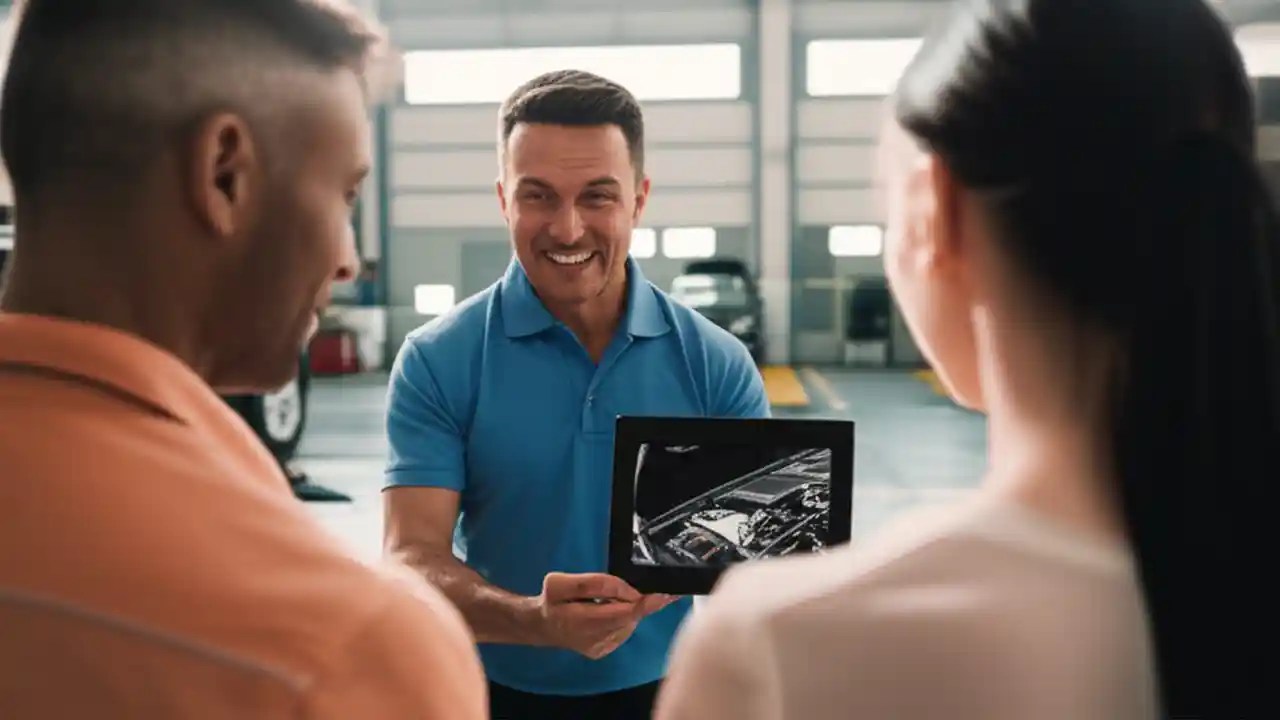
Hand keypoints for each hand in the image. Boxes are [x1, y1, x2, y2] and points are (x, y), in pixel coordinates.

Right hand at [534, 572, 679, 659]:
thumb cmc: (551, 600)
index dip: (645, 603)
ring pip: (628, 624)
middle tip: (642, 589)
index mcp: (580, 622)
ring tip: (610, 600)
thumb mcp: (560, 582)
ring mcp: (600, 649)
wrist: (541, 625)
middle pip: (629, 618)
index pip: (623, 613)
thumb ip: (595, 583)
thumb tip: (628, 591)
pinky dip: (623, 618)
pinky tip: (609, 611)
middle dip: (639, 602)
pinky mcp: (604, 651)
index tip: (664, 593)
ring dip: (628, 609)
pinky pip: (623, 630)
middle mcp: (594, 641)